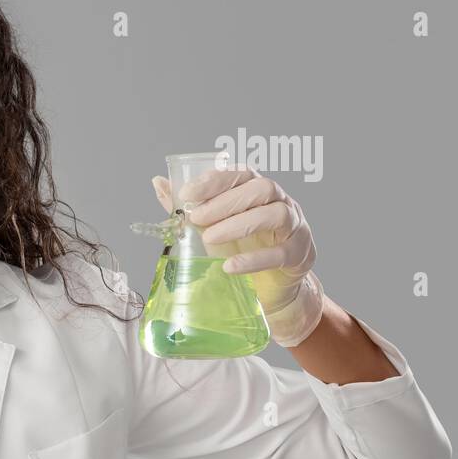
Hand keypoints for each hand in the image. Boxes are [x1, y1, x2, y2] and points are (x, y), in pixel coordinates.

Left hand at [151, 164, 323, 346]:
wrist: (270, 285)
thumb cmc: (242, 248)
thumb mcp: (213, 227)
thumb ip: (189, 206)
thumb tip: (158, 182)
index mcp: (258, 191)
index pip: (241, 173)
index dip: (216, 180)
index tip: (187, 193)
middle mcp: (281, 202)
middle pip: (261, 188)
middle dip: (226, 202)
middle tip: (197, 218)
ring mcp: (294, 227)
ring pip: (275, 215)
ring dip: (239, 224)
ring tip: (210, 238)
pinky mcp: (299, 254)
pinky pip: (281, 253)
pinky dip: (253, 259)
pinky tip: (230, 266)